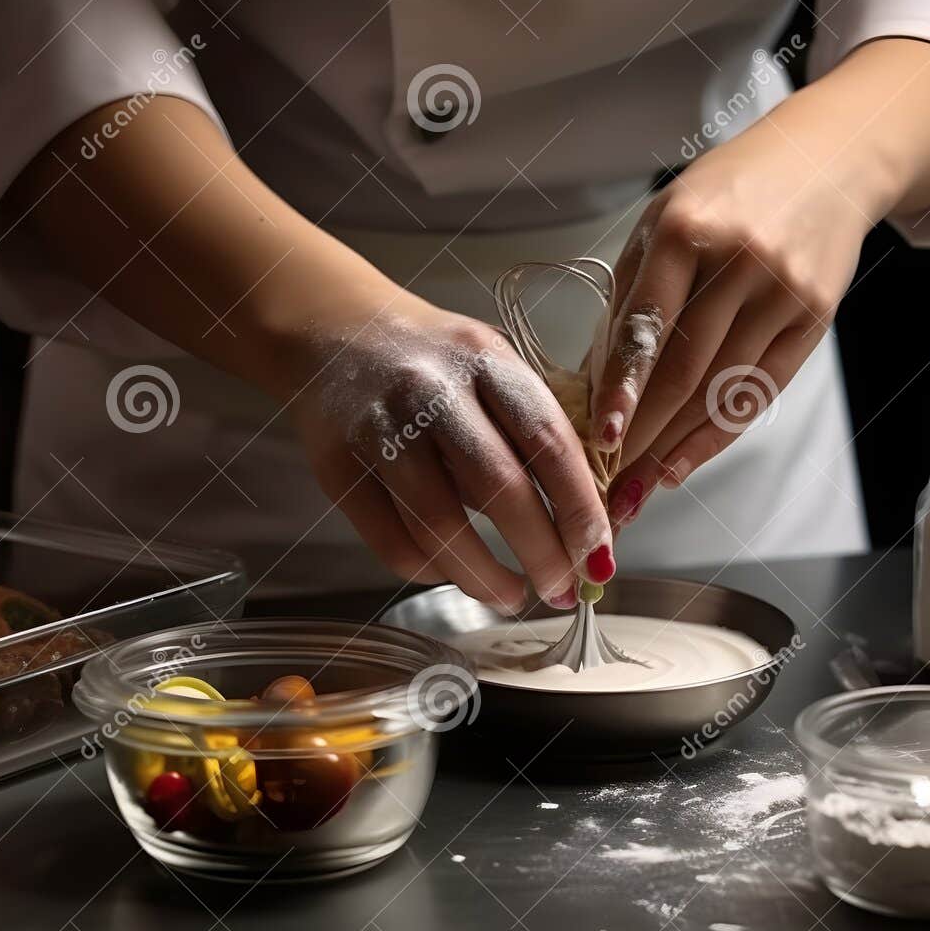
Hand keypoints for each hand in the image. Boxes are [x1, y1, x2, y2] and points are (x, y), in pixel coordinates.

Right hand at [285, 294, 614, 610]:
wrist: (330, 333)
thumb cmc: (432, 364)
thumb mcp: (490, 371)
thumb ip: (530, 434)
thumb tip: (575, 528)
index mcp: (486, 360)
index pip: (549, 441)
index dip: (580, 509)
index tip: (598, 558)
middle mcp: (432, 389)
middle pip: (499, 487)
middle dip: (541, 553)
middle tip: (561, 590)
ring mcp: (380, 427)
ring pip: (440, 524)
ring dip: (484, 576)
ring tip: (511, 597)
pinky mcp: (336, 466)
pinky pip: (391, 539)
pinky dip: (428, 570)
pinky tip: (450, 572)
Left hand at [595, 117, 873, 524]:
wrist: (824, 160)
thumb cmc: (729, 193)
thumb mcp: (664, 220)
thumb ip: (630, 295)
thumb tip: (596, 382)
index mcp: (688, 230)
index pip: (649, 326)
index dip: (623, 388)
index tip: (601, 436)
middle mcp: (740, 262)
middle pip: (686, 370)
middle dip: (644, 434)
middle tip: (609, 483)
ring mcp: (783, 292)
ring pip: (722, 390)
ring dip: (676, 447)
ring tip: (638, 486)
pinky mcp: (814, 317)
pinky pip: (759, 392)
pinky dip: (718, 434)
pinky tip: (684, 462)